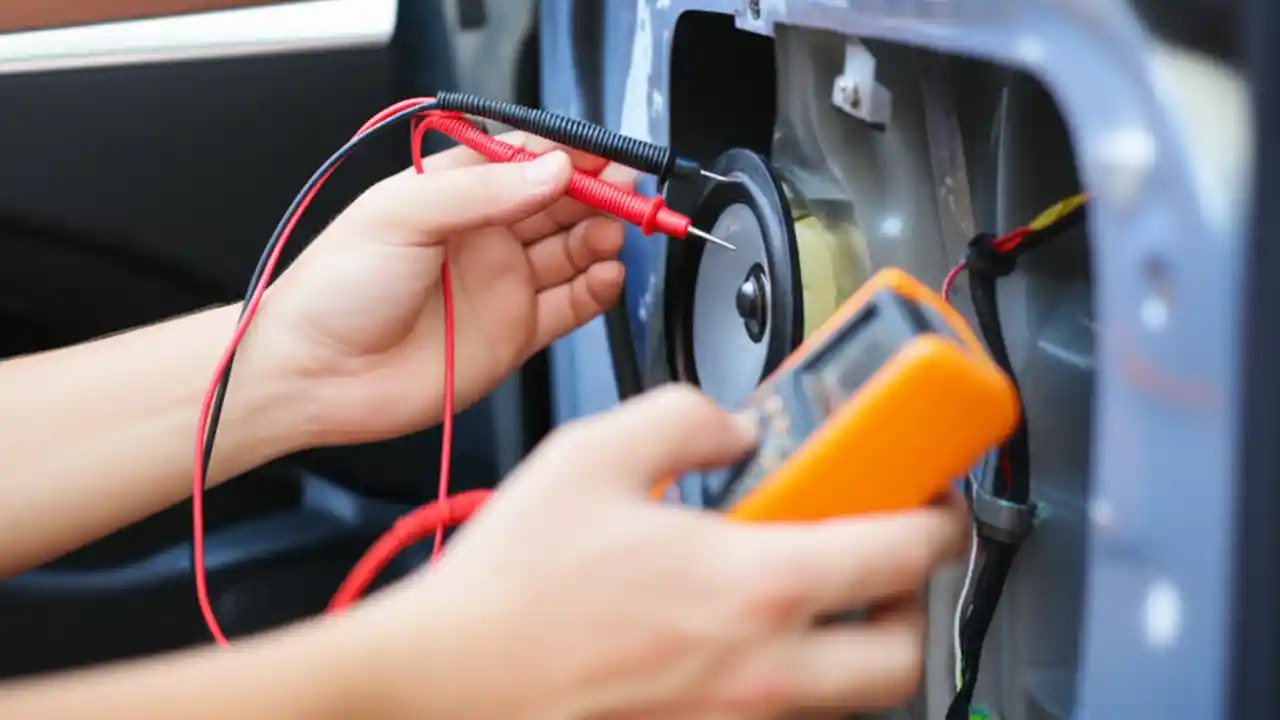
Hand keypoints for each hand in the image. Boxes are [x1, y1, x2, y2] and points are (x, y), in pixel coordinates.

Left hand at [250, 136, 633, 446]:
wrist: (315, 374)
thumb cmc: (335, 289)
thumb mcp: (402, 215)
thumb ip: (483, 191)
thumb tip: (552, 169)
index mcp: (453, 193)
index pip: (525, 159)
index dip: (568, 154)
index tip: (603, 154)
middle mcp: (484, 236)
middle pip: (560, 203)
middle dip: (598, 193)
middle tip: (626, 192)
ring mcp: (501, 285)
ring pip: (572, 251)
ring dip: (600, 237)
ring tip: (611, 234)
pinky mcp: (514, 334)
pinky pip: (570, 306)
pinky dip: (596, 289)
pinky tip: (606, 275)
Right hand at [347, 385, 967, 718]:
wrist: (446, 684)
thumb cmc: (512, 590)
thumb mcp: (594, 454)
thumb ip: (686, 417)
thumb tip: (732, 426)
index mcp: (753, 585)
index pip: (907, 552)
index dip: (940, 513)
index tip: (929, 492)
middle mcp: (763, 668)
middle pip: (905, 656)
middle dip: (914, 602)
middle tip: (882, 557)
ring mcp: (736, 719)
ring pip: (851, 699)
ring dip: (856, 642)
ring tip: (810, 592)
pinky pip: (784, 716)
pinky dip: (792, 678)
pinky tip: (736, 634)